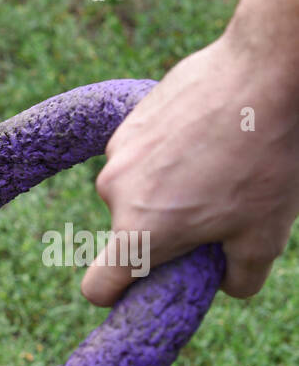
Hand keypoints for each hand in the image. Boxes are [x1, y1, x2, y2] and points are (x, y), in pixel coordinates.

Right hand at [81, 35, 298, 304]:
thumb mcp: (267, 232)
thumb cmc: (266, 156)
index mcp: (142, 234)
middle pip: (130, 232)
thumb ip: (241, 276)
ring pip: (136, 191)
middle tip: (214, 206)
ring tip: (215, 161)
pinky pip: (140, 156)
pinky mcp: (127, 123)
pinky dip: (166, 154)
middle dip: (163, 229)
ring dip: (165, 188)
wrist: (265, 70)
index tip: (136, 286)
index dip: (114, 295)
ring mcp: (117, 156)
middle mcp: (115, 196)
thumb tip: (226, 285)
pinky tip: (206, 133)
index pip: (98, 287)